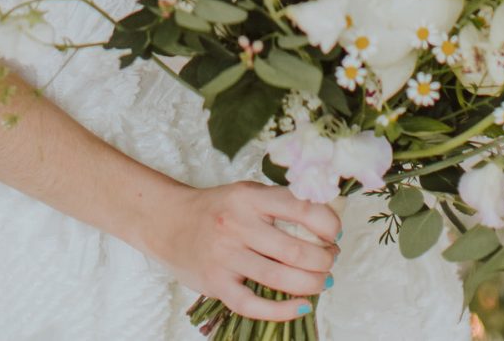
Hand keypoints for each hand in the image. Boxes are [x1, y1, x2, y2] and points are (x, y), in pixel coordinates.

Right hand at [139, 178, 340, 322]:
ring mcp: (225, 256)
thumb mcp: (247, 193)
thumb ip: (280, 204)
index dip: (327, 223)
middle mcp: (236, 224)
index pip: (299, 207)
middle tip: (330, 261)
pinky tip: (301, 306)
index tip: (335, 234)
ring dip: (311, 284)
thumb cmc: (217, 209)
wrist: (169, 222)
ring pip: (280, 278)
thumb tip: (327, 223)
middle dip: (324, 260)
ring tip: (322, 281)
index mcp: (248, 197)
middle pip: (295, 250)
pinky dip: (283, 310)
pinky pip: (254, 304)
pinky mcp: (216, 284)